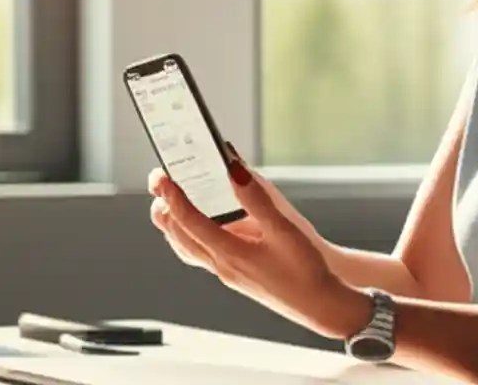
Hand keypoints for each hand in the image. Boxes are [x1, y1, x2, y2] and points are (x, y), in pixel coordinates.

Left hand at [145, 143, 329, 261]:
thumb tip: (233, 171)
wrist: (320, 306)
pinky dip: (188, 237)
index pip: (190, 221)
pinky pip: (199, 255)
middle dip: (165, 207)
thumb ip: (256, 199)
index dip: (173, 196)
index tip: (161, 176)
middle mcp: (222, 266)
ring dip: (173, 225)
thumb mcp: (284, 229)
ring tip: (167, 203)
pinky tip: (199, 229)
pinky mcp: (235, 276)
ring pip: (186, 248)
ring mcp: (226, 274)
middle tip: (158, 181)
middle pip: (179, 236)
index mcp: (230, 253)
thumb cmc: (306, 269)